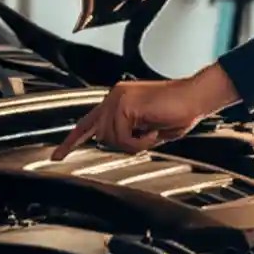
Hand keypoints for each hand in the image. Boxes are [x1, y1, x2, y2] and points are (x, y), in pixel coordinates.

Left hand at [51, 64, 239, 159]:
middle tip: (149, 136)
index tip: (57, 156)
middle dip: (124, 144)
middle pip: (100, 137)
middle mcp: (114, 96)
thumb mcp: (148, 128)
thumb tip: (118, 145)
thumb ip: (128, 134)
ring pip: (110, 140)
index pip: (87, 122)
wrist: (197, 97)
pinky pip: (123, 139)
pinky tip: (154, 130)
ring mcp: (118, 99)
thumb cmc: (181, 111)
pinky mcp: (125, 105)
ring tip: (153, 131)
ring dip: (134, 143)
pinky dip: (140, 142)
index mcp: (119, 100)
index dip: (71, 141)